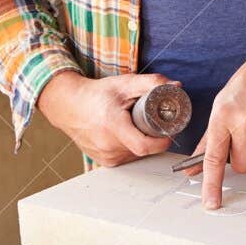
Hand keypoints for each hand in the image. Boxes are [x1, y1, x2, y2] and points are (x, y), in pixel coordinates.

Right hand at [36, 70, 173, 166]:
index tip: (169, 132)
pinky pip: (127, 157)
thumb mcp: (126, 83)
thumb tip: (175, 86)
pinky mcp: (104, 161)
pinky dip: (132, 147)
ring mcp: (104, 156)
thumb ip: (152, 83)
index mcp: (112, 126)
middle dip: (153, 137)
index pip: (144, 146)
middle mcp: (107, 145)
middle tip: (154, 122)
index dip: (161, 142)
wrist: (70, 105)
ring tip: (137, 126)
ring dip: (142, 142)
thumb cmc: (97, 94)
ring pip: (136, 155)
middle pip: (143, 149)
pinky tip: (128, 135)